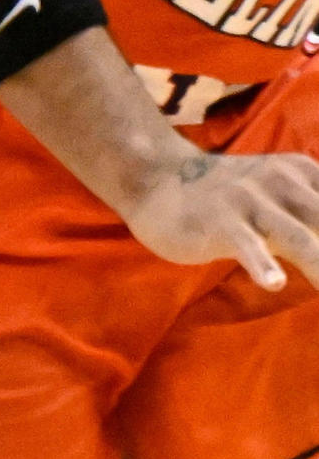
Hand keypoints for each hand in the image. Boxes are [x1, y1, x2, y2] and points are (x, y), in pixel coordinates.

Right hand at [110, 146, 318, 291]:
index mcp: (307, 175)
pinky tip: (274, 283)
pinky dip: (262, 265)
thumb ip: (312, 217)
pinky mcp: (219, 220)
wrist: (156, 178)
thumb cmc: (227, 198)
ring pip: (299, 237)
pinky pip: (246, 245)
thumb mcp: (280, 197)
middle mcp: (285, 183)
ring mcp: (251, 200)